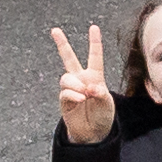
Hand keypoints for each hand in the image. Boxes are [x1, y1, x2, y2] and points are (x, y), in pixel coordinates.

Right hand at [51, 23, 116, 143]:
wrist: (93, 134)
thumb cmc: (102, 115)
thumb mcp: (107, 103)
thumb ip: (100, 93)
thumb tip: (88, 86)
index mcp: (95, 76)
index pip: (94, 56)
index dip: (95, 42)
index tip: (94, 27)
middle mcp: (81, 79)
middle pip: (69, 58)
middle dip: (61, 44)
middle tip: (55, 30)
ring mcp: (71, 89)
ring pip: (66, 78)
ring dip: (75, 85)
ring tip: (84, 94)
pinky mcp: (64, 101)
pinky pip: (65, 92)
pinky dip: (73, 94)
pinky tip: (80, 99)